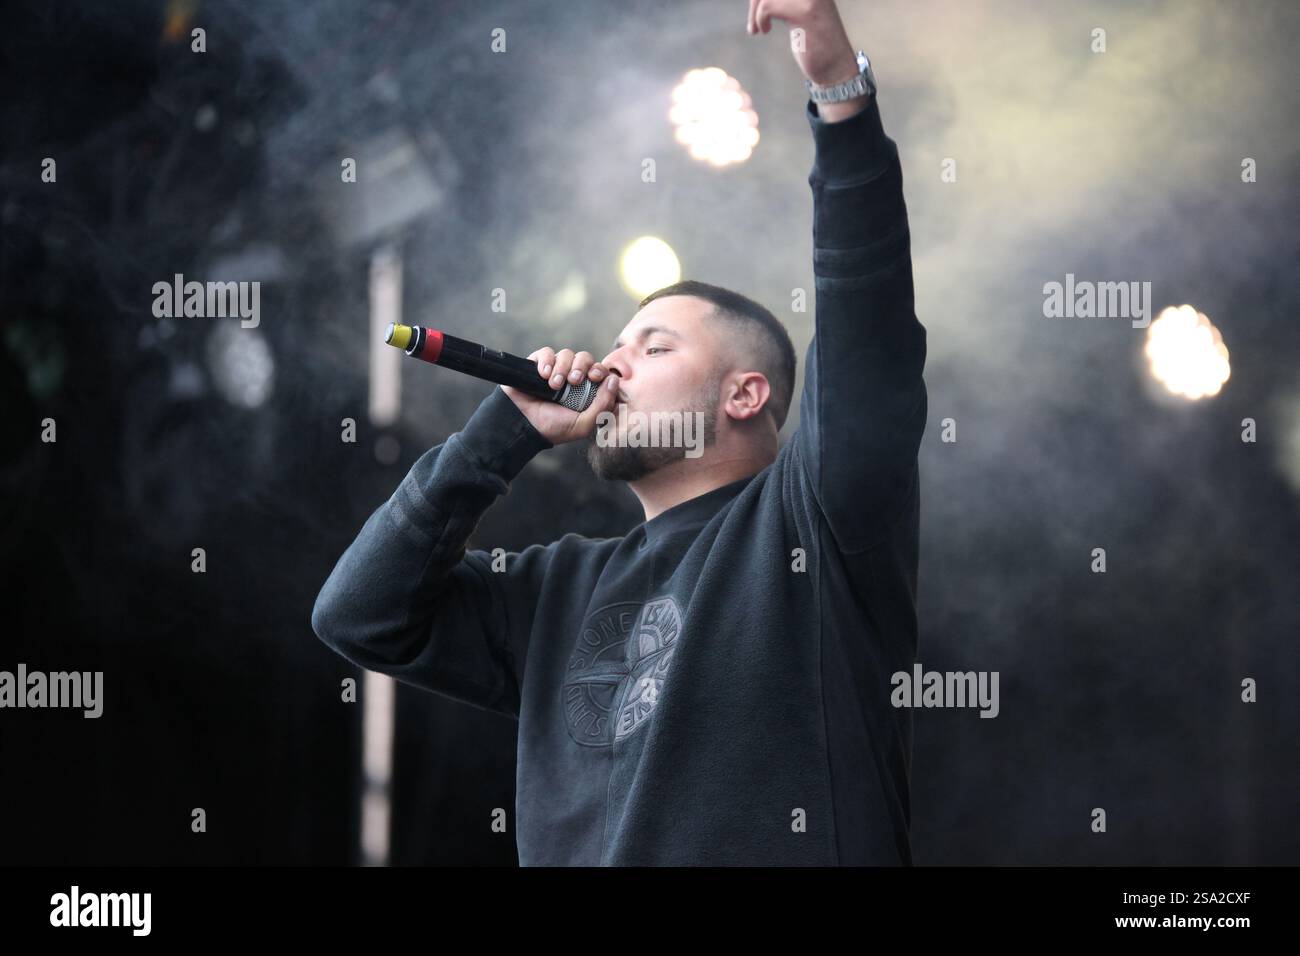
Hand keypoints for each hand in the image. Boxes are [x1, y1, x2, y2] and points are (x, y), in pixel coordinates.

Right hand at [500, 347, 619, 444]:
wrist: (522, 425)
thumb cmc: (553, 428)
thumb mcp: (583, 424)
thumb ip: (602, 405)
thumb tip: (614, 380)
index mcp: (585, 391)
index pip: (599, 371)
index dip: (600, 370)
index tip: (594, 377)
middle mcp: (571, 378)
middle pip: (584, 358)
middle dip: (581, 366)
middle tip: (574, 380)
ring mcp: (554, 371)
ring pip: (566, 354)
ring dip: (562, 368)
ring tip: (554, 385)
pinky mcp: (537, 365)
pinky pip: (546, 352)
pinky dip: (547, 361)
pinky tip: (543, 375)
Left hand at [746, 0, 858, 87]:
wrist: (834, 65)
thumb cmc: (813, 41)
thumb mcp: (797, 10)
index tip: (755, 10)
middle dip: (755, 2)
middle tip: (752, 24)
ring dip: (755, 12)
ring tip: (755, 29)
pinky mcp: (805, 12)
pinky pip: (768, 6)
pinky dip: (760, 19)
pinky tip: (765, 30)